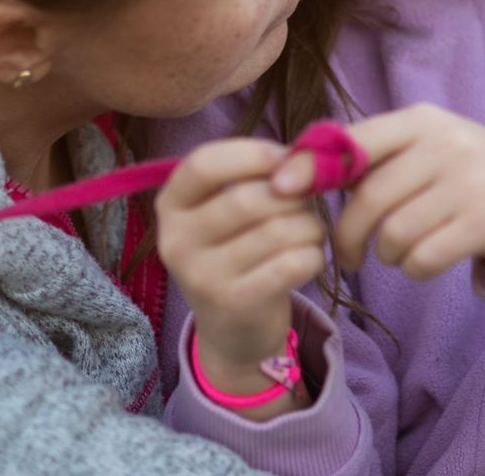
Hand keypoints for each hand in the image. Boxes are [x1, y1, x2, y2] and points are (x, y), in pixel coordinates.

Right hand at [156, 138, 324, 411]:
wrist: (232, 331)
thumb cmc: (237, 252)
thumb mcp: (226, 211)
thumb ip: (254, 177)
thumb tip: (300, 159)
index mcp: (171, 205)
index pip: (203, 164)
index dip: (252, 153)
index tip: (285, 158)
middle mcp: (176, 241)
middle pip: (248, 198)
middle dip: (292, 195)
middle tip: (306, 204)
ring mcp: (202, 276)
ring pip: (277, 230)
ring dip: (309, 226)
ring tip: (310, 232)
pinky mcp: (235, 304)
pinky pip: (292, 263)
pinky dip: (313, 255)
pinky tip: (309, 258)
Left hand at [273, 105, 484, 286]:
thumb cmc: (466, 177)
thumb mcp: (426, 150)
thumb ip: (373, 157)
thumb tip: (297, 171)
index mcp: (422, 120)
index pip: (355, 141)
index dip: (311, 165)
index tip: (279, 189)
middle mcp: (446, 143)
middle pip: (369, 198)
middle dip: (347, 236)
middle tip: (345, 256)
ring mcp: (470, 181)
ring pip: (394, 234)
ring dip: (387, 255)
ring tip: (399, 252)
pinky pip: (423, 258)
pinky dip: (414, 270)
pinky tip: (424, 262)